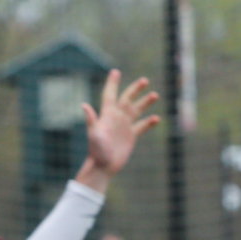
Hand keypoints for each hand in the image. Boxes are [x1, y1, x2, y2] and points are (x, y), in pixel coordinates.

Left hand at [76, 70, 159, 190]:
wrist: (102, 167)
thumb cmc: (96, 151)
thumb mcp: (94, 134)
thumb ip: (91, 119)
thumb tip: (84, 105)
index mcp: (107, 115)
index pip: (110, 95)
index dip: (112, 83)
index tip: (115, 71)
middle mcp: (116, 118)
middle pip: (127, 99)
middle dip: (135, 89)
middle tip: (144, 80)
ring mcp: (124, 127)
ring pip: (137, 110)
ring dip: (145, 102)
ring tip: (155, 95)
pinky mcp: (131, 136)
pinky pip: (142, 126)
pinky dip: (149, 122)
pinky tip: (156, 119)